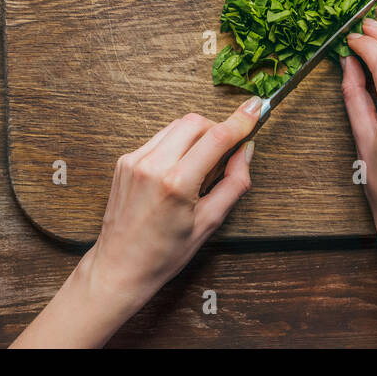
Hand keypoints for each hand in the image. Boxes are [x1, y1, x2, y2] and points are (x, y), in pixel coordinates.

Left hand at [12, 97, 259, 347]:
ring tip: (199, 167)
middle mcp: (152, 165)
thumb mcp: (209, 222)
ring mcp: (135, 160)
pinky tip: (178, 170)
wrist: (120, 267)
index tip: (256, 108)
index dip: (240, 121)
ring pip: (176, 126)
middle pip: (195, 122)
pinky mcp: (125, 161)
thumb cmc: (165, 253)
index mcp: (176, 183)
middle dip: (216, 129)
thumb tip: (246, 151)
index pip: (216, 137)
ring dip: (196, 136)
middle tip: (225, 153)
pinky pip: (159, 138)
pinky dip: (176, 145)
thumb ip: (234, 182)